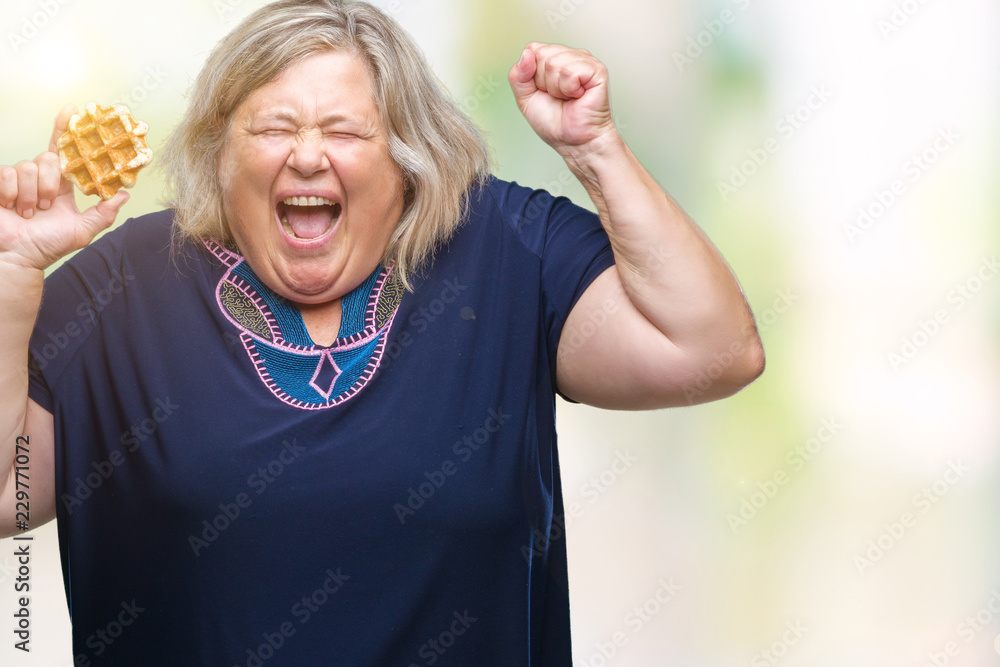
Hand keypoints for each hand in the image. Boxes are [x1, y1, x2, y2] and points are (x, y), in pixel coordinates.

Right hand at [0, 104, 128, 271]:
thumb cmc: (48, 245)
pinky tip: (10, 207)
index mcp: (60, 184)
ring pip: (27, 167)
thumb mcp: (82, 230)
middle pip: (47, 158)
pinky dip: (10, 194)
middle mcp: (39, 177)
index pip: (63, 150)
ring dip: (28, 194)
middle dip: (48, 185)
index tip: (71, 109)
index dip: (65, 128)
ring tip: (27, 213)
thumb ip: (104, 213)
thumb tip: (125, 195)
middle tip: (44, 207)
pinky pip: (6, 174)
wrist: (19, 257)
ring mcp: (17, 179)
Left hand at [507, 42, 616, 155]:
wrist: (574, 141)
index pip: (533, 49)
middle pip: (542, 54)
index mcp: (555, 58)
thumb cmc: (555, 122)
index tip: (543, 91)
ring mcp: (585, 61)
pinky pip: (570, 72)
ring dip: (556, 88)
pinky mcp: (597, 70)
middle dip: (543, 82)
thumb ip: (518, 76)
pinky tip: (578, 96)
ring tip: (567, 97)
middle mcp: (571, 56)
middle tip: (557, 96)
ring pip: (555, 63)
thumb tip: (526, 54)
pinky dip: (569, 89)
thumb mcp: (525, 98)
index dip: (532, 74)